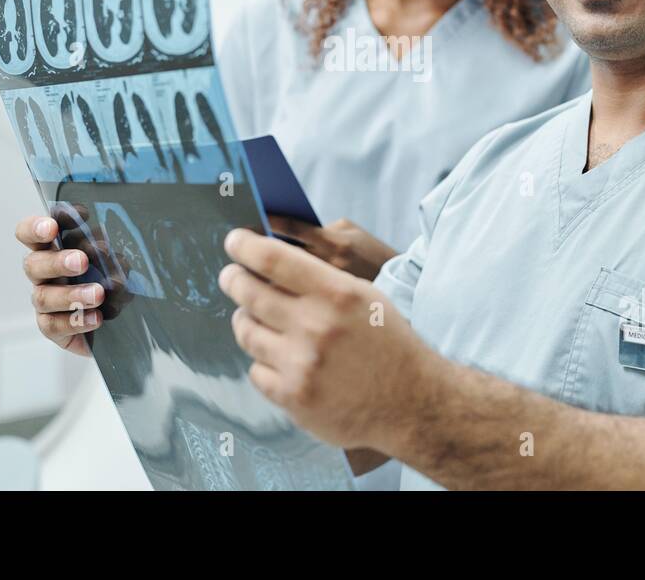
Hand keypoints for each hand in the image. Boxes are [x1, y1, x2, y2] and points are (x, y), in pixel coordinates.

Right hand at [16, 214, 103, 356]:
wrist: (114, 314)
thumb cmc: (107, 275)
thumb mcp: (110, 255)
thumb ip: (102, 247)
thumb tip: (103, 246)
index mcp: (51, 248)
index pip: (29, 233)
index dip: (35, 228)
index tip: (53, 226)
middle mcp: (43, 274)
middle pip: (34, 265)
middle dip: (57, 262)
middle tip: (81, 262)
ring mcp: (44, 301)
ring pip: (44, 298)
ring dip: (72, 295)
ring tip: (98, 294)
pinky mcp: (51, 327)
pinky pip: (55, 326)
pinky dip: (77, 322)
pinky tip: (96, 317)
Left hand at [219, 227, 429, 450]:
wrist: (412, 401)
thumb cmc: (388, 343)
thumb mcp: (364, 296)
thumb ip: (320, 278)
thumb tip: (270, 261)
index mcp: (336, 293)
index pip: (272, 258)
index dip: (245, 245)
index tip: (234, 242)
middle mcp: (316, 326)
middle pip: (248, 292)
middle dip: (234, 279)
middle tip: (232, 276)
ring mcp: (302, 364)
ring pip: (246, 331)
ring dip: (246, 320)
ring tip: (254, 318)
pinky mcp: (293, 397)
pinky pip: (255, 370)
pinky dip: (264, 362)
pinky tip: (280, 359)